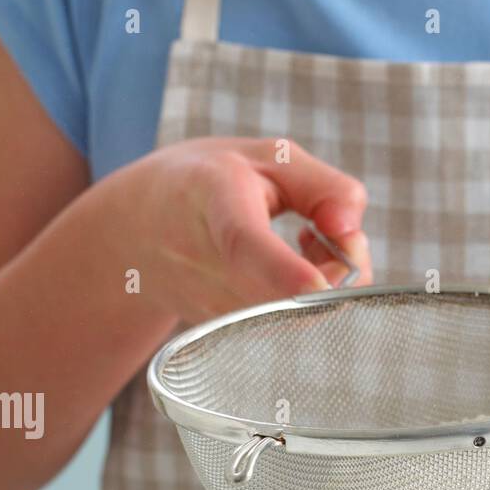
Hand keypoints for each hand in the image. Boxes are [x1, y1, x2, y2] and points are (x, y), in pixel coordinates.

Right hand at [123, 136, 370, 323]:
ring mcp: (209, 306)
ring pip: (296, 315)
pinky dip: (307, 300)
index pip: (244, 242)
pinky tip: (291, 268)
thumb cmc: (211, 185)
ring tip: (306, 240)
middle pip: (289, 291)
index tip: (313, 284)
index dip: (282, 268)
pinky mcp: (223, 333)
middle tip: (330, 227)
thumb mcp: (266, 157)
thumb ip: (324, 187)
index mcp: (213, 199)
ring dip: (325, 282)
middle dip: (340, 266)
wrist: (136, 230)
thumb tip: (353, 230)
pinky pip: (288, 325)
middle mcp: (204, 262)